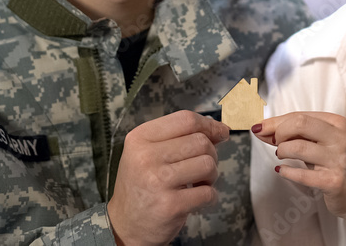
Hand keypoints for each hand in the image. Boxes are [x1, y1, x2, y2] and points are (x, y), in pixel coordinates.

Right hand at [108, 110, 229, 245]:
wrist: (125, 225)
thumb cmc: (142, 185)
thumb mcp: (148, 153)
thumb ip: (179, 138)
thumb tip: (220, 129)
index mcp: (140, 138)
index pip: (186, 119)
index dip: (209, 125)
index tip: (220, 133)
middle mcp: (146, 157)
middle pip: (200, 141)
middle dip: (211, 154)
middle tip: (201, 167)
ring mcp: (158, 181)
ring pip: (208, 164)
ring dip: (211, 175)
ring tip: (198, 183)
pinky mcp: (170, 205)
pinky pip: (208, 192)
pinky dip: (210, 196)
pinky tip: (196, 199)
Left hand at [253, 112, 345, 220]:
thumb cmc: (334, 164)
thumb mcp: (319, 143)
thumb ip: (295, 134)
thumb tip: (261, 129)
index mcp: (336, 123)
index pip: (299, 115)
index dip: (275, 122)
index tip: (259, 128)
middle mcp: (340, 138)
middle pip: (299, 123)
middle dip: (278, 132)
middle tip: (274, 143)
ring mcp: (338, 160)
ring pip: (298, 147)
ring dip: (282, 151)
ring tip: (281, 156)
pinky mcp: (334, 181)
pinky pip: (302, 175)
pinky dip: (286, 171)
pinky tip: (281, 170)